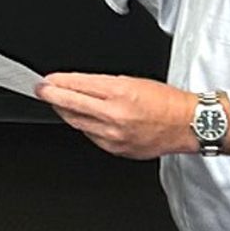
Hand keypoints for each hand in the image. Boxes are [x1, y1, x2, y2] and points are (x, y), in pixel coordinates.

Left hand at [35, 71, 192, 159]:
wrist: (188, 124)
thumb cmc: (167, 101)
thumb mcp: (134, 81)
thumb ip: (104, 85)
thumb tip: (79, 85)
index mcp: (120, 93)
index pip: (78, 86)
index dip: (57, 83)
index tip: (45, 81)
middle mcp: (115, 115)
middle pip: (71, 105)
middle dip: (52, 96)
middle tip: (41, 90)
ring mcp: (114, 135)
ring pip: (77, 123)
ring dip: (65, 111)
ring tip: (58, 103)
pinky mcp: (116, 148)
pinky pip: (91, 136)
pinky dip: (84, 126)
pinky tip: (84, 119)